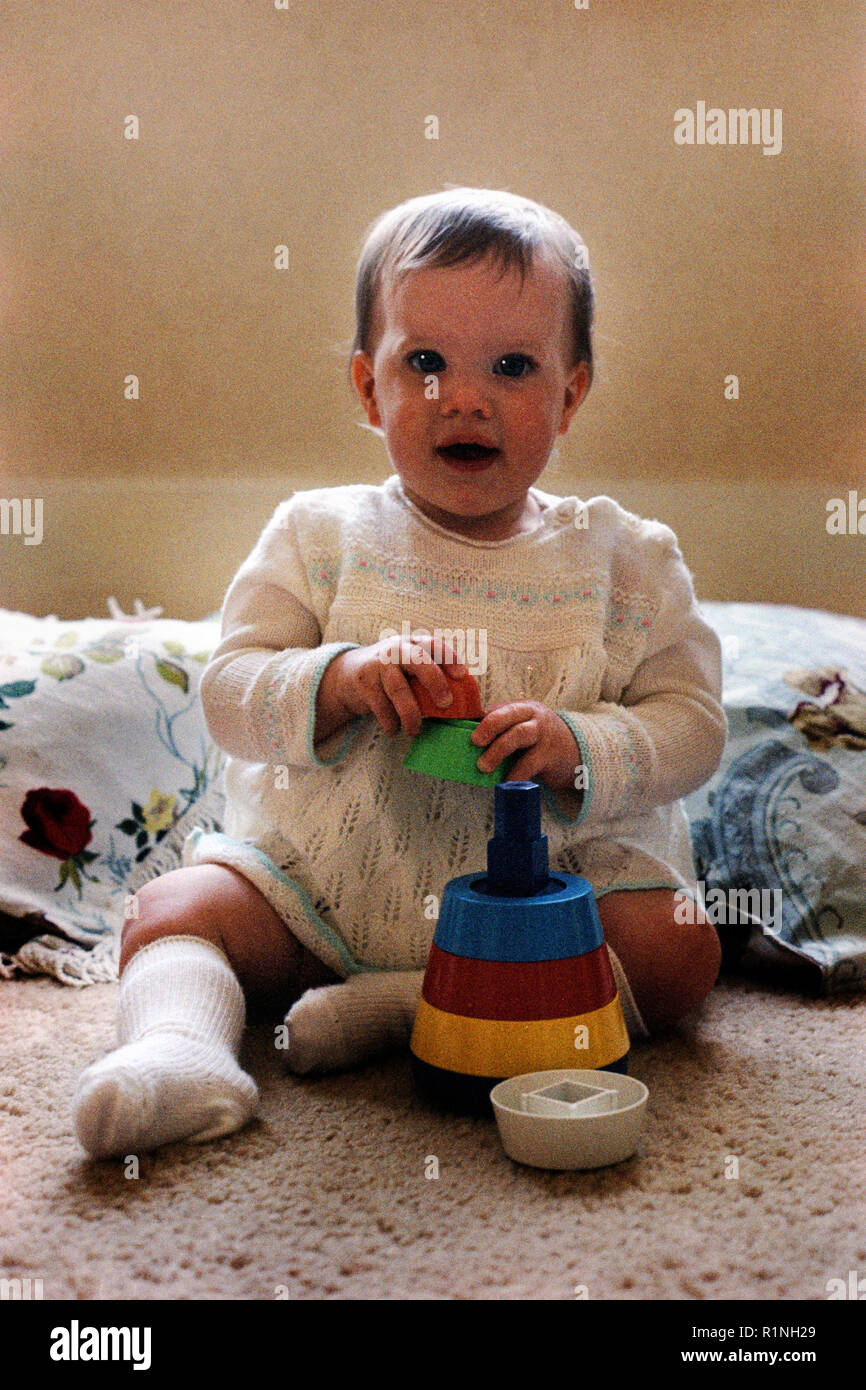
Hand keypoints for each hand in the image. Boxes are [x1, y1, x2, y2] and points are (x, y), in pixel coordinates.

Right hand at [321, 632, 467, 738]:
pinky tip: (394, 730)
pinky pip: (381, 705)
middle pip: (418, 661)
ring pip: (399, 689)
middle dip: (435, 682)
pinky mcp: (364, 681)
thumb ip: (430, 676)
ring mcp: (379, 663)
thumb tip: (465, 704)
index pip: (434, 645)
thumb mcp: (409, 667)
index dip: (449, 658)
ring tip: (415, 731)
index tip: (462, 676)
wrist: (348, 674)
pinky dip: (390, 722)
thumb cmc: (392, 674)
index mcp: (413, 644)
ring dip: (410, 714)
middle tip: (446, 704)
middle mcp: (396, 649)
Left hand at [471, 700, 581, 790]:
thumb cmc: (540, 741)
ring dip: (498, 751)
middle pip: (510, 715)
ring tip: (484, 767)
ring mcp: (545, 734)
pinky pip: (530, 764)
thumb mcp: (524, 727)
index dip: (483, 718)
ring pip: (519, 735)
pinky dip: (516, 774)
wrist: (577, 754)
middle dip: (490, 726)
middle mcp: (535, 716)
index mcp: (524, 708)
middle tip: (475, 742)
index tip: (467, 732)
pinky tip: (506, 782)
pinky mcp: (551, 755)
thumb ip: (502, 727)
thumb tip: (467, 734)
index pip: (500, 708)